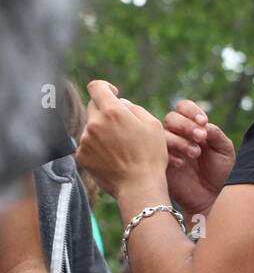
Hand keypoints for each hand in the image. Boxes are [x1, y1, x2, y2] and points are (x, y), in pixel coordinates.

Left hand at [76, 81, 167, 197]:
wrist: (139, 185)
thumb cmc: (151, 155)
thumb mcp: (153, 125)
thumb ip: (134, 108)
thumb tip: (120, 103)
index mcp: (113, 112)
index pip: (96, 87)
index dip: (105, 87)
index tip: (113, 94)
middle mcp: (95, 123)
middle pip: (93, 106)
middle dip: (106, 111)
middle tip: (123, 127)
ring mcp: (85, 140)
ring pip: (91, 127)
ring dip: (103, 131)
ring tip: (120, 148)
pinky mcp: (81, 155)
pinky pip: (87, 144)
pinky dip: (98, 147)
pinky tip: (113, 157)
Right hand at [163, 99, 234, 219]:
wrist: (214, 197)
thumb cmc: (221, 172)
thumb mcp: (224, 150)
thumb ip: (216, 135)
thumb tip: (204, 125)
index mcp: (193, 127)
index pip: (184, 108)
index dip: (191, 111)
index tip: (203, 122)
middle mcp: (178, 135)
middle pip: (171, 118)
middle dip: (186, 125)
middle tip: (200, 137)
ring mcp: (167, 149)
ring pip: (162, 134)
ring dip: (179, 140)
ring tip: (195, 153)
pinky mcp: (160, 163)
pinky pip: (157, 153)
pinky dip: (170, 155)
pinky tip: (182, 164)